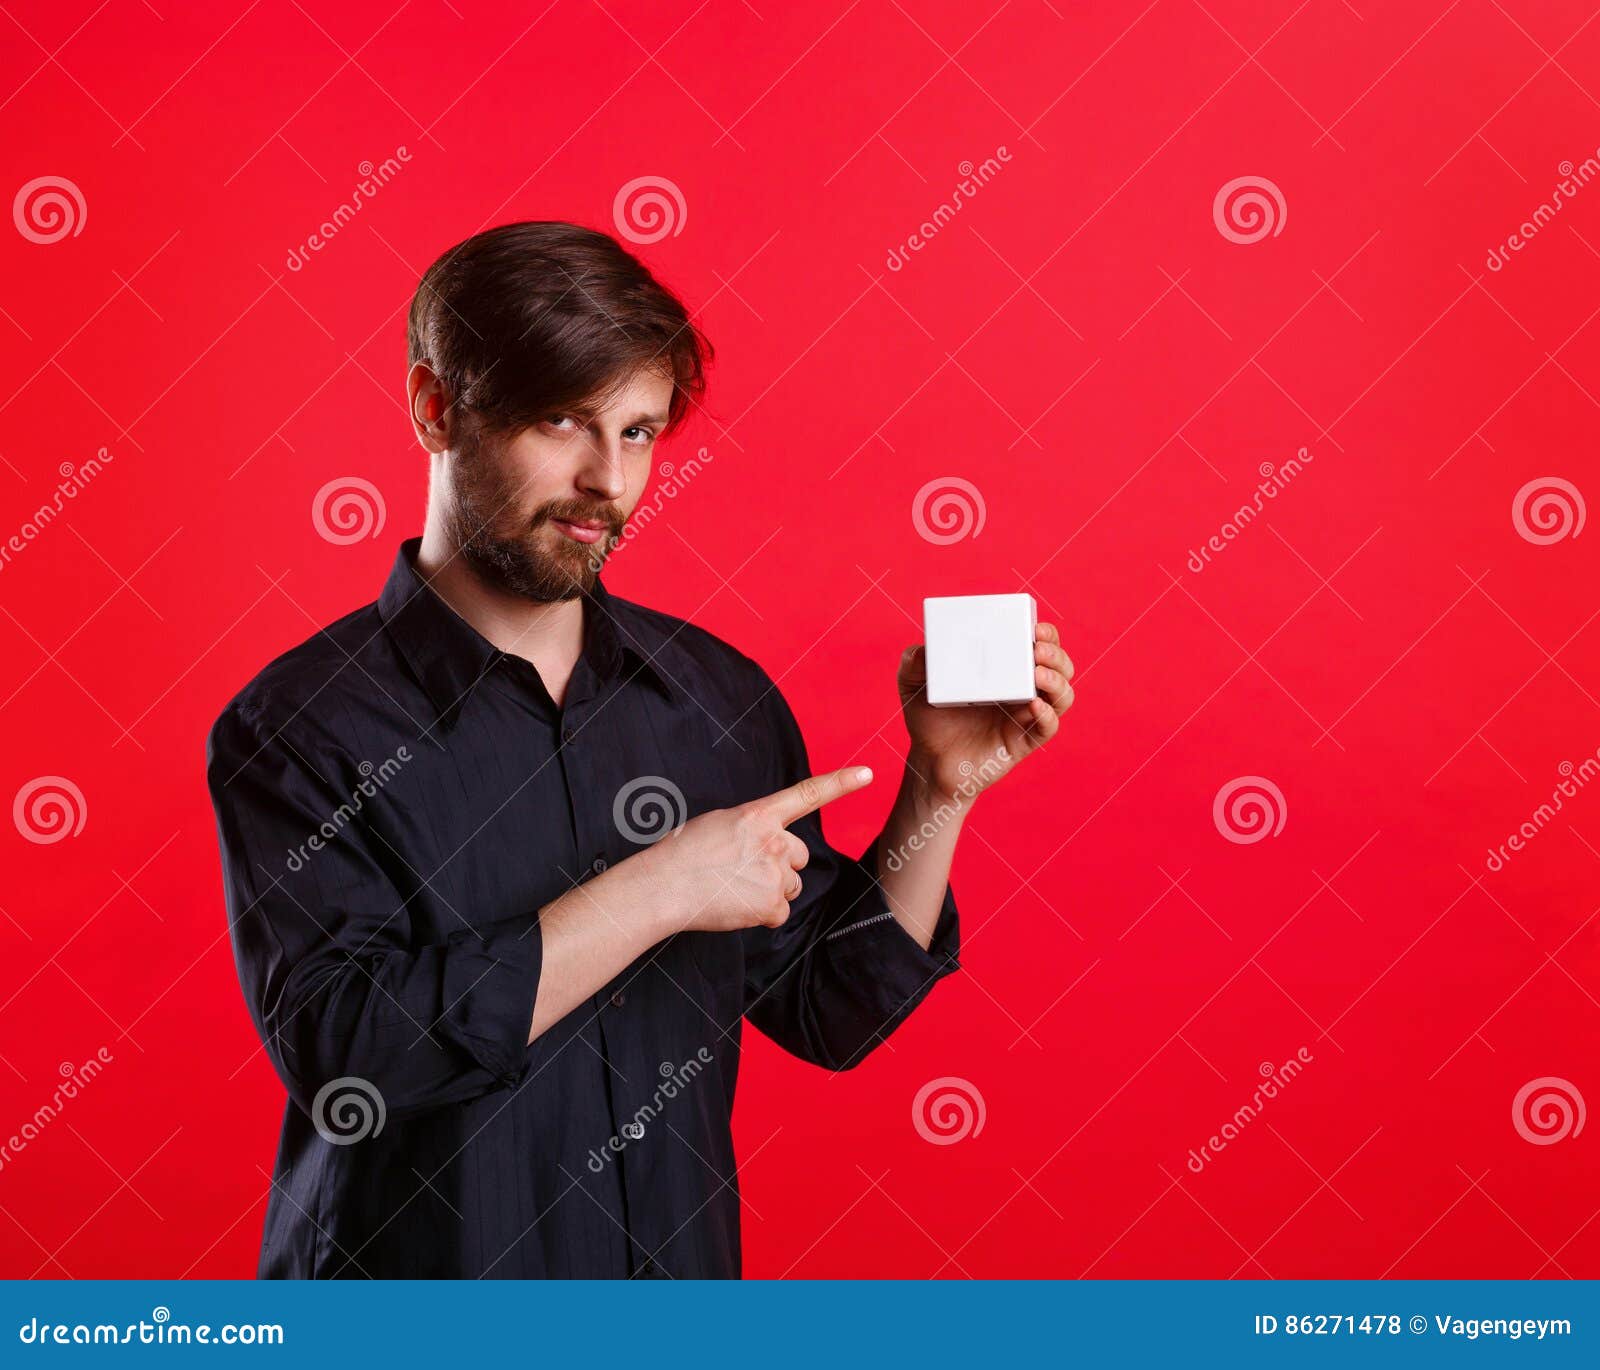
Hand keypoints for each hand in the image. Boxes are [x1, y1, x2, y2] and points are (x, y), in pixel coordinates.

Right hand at [635, 766, 874, 934]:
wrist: (664, 887)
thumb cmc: (683, 853)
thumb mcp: (721, 823)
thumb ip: (753, 827)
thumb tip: (766, 844)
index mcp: (759, 815)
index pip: (808, 794)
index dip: (840, 783)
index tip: (867, 774)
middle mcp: (774, 842)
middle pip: (800, 855)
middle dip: (782, 864)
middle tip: (746, 870)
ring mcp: (775, 875)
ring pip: (791, 885)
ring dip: (772, 889)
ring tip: (735, 888)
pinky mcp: (771, 906)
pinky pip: (780, 912)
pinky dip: (762, 913)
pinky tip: (737, 906)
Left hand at [899, 621, 1073, 802]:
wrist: (928, 761)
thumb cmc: (927, 719)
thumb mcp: (913, 684)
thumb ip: (912, 663)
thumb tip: (922, 651)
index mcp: (1004, 669)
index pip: (1038, 645)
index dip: (1046, 634)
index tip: (1035, 627)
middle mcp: (1021, 690)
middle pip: (1059, 666)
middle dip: (1056, 654)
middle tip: (1038, 648)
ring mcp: (1025, 716)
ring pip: (1062, 696)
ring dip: (1057, 680)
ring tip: (1037, 673)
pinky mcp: (1023, 741)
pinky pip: (1047, 728)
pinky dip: (1047, 715)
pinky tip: (1033, 705)